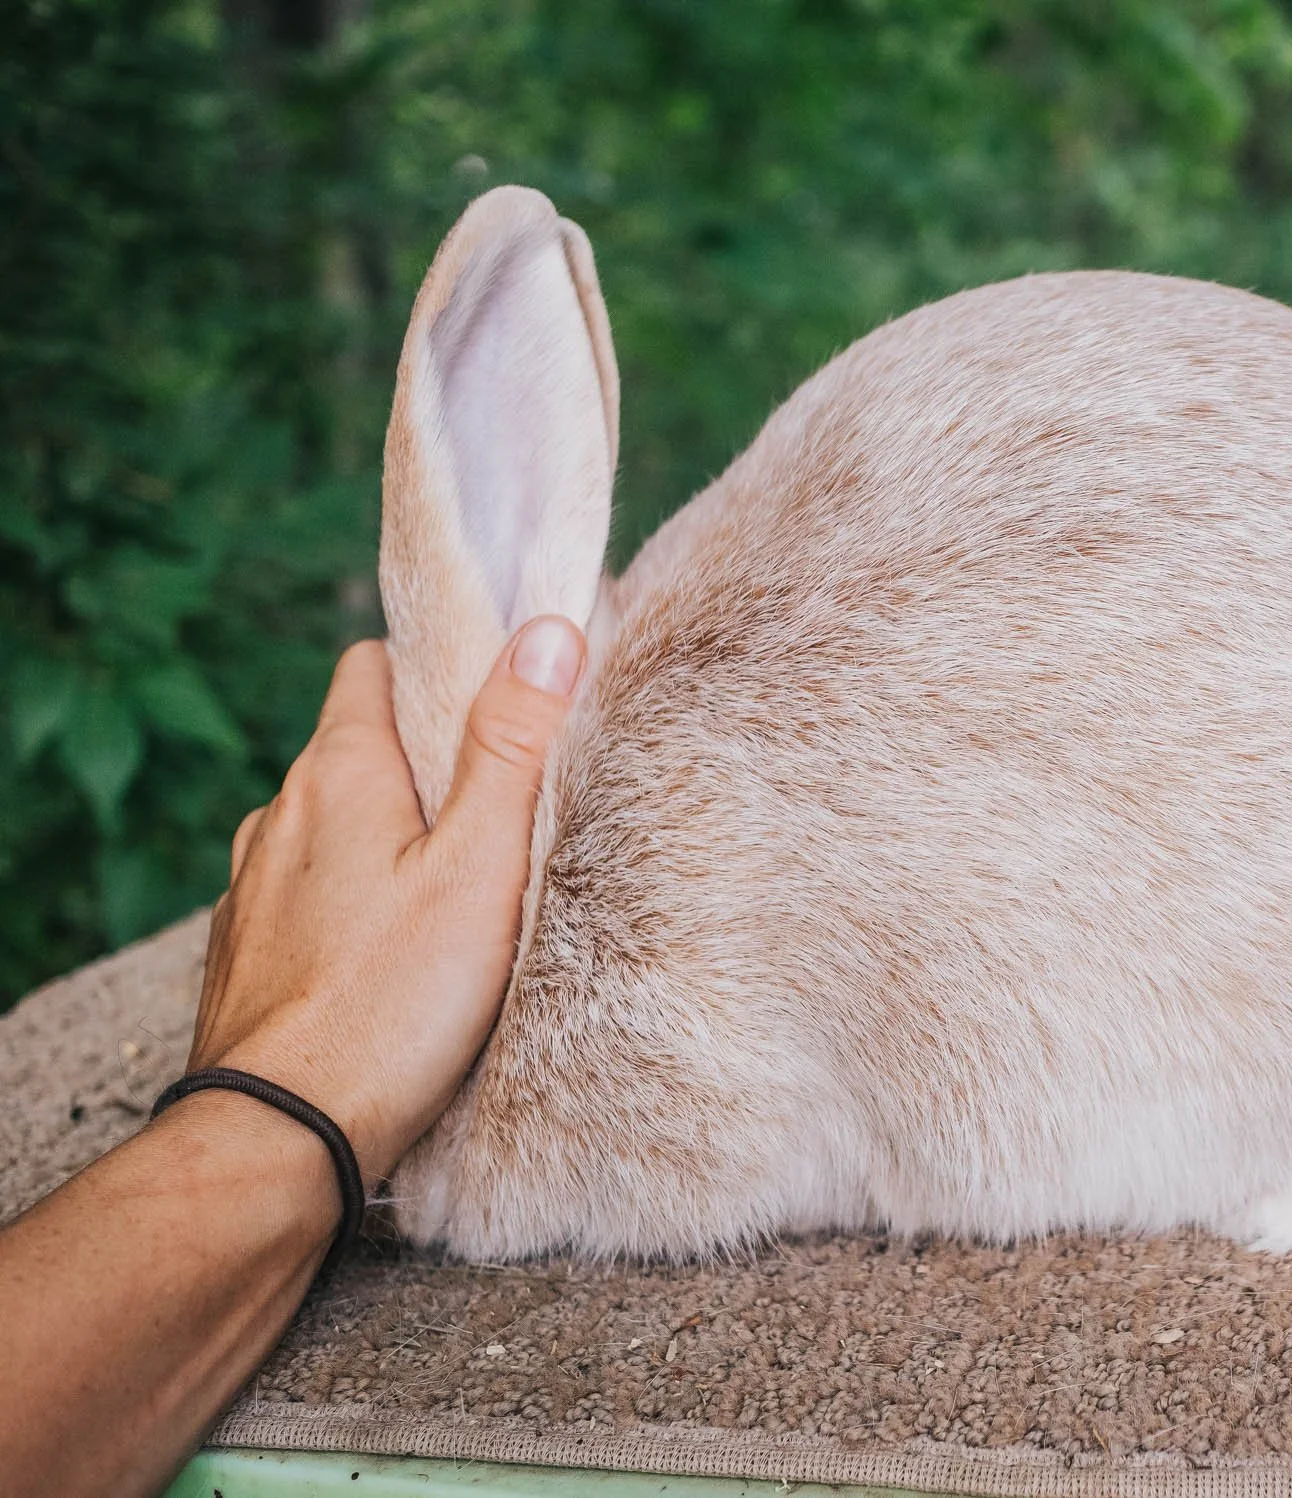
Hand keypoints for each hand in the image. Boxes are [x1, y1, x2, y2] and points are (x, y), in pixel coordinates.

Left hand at [185, 615, 584, 1185]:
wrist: (279, 1139)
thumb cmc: (391, 1004)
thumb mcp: (481, 867)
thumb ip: (511, 746)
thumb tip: (546, 630)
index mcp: (338, 771)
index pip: (374, 661)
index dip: (436, 662)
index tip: (498, 696)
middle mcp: (282, 812)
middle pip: (358, 743)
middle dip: (427, 757)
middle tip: (504, 800)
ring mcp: (255, 884)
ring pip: (333, 823)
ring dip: (388, 832)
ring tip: (458, 883)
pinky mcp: (250, 950)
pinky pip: (310, 891)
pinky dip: (354, 897)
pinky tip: (399, 949)